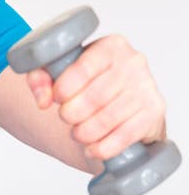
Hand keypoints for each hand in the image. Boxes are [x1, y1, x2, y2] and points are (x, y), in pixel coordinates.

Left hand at [25, 34, 166, 160]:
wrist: (120, 97)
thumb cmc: (87, 81)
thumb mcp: (58, 70)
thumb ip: (40, 78)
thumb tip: (43, 100)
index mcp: (110, 46)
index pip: (82, 69)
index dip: (63, 89)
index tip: (56, 98)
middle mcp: (133, 62)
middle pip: (95, 97)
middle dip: (72, 114)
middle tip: (65, 118)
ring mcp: (147, 87)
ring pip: (108, 118)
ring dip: (85, 132)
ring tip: (77, 133)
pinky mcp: (154, 111)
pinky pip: (126, 135)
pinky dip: (104, 147)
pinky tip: (92, 148)